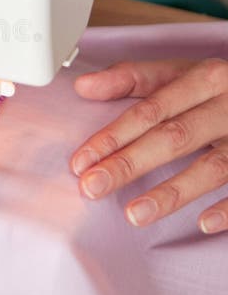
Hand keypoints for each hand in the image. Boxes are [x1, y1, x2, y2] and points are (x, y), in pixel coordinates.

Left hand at [70, 58, 227, 233]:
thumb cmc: (220, 88)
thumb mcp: (182, 72)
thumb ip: (132, 78)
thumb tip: (83, 86)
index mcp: (206, 78)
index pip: (151, 109)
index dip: (114, 135)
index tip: (82, 160)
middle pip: (174, 136)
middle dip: (130, 163)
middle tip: (93, 187)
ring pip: (211, 166)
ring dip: (171, 192)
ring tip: (134, 214)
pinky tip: (203, 222)